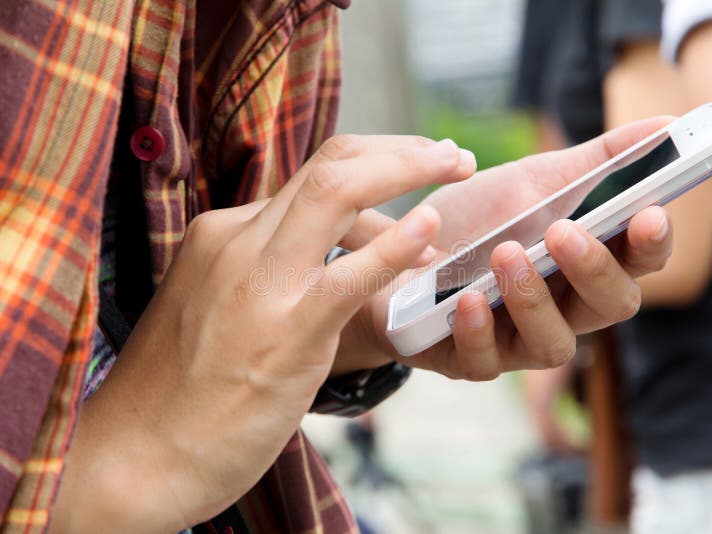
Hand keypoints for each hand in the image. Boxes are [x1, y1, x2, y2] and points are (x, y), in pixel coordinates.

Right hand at [50, 136, 474, 531]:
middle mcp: (237, 240)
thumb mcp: (221, 308)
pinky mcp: (285, 332)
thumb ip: (272, 272)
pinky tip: (429, 228)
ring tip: (458, 167)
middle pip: (330, 166)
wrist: (135, 457)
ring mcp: (259, 282)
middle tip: (452, 154)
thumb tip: (348, 254)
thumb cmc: (184, 390)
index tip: (414, 163)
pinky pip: (350, 274)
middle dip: (401, 150)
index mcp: (223, 232)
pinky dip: (395, 244)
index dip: (374, 163)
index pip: (312, 177)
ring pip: (337, 192)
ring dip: (408, 169)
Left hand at [335, 118, 674, 379]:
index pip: (639, 263)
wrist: (399, 249)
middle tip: (564, 231)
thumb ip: (598, 160)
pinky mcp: (470, 360)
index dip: (653, 244)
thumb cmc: (477, 221)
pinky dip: (479, 331)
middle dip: (594, 270)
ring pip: (553, 345)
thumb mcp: (531, 181)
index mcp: (585, 264)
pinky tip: (467, 300)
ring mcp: (518, 341)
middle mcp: (564, 309)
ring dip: (533, 299)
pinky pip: (485, 361)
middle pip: (610, 306)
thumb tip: (667, 122)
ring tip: (507, 254)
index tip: (650, 213)